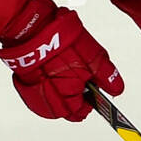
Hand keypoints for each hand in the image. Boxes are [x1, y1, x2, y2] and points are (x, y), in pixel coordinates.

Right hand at [0, 0, 122, 121]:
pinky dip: (44, 86)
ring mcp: (34, 92)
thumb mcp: (92, 55)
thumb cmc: (60, 40)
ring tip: (63, 73)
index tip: (91, 91)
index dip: (89, 102)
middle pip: (65, 110)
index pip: (80, 113)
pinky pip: (37, 92)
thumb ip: (105, 75)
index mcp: (66, 97)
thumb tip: (116, 88)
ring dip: (58, 93)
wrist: (29, 27)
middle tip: (78, 78)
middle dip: (74, 97)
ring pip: (50, 103)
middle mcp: (48, 100)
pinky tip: (49, 72)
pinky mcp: (23, 83)